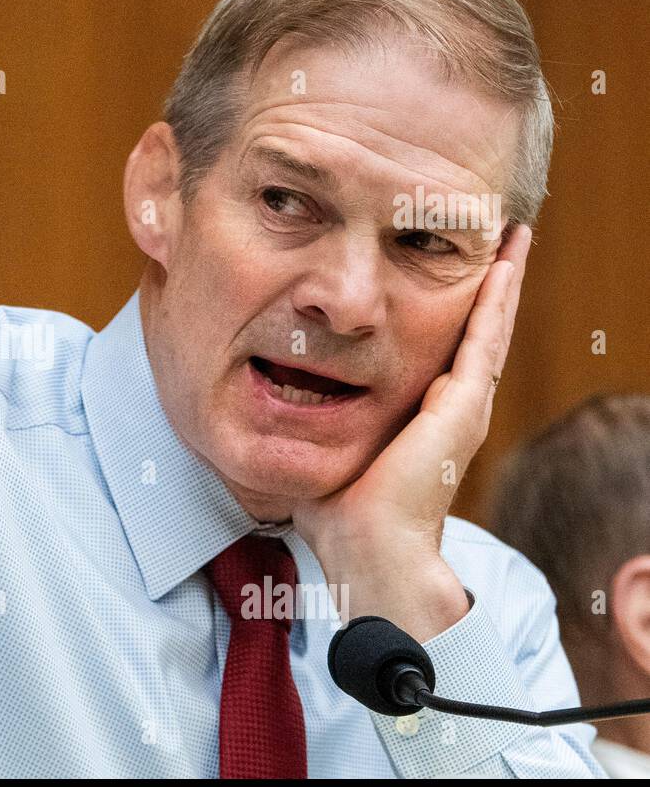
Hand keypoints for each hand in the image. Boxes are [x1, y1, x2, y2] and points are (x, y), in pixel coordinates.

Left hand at [292, 224, 532, 640]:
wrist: (366, 549)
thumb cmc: (337, 514)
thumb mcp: (325, 448)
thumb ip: (314, 422)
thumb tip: (274, 400)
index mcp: (423, 419)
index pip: (442, 350)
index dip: (450, 312)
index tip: (447, 271)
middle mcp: (452, 409)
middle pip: (476, 332)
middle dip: (485, 286)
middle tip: (497, 238)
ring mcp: (463, 407)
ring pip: (490, 328)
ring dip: (501, 281)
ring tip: (512, 237)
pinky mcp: (461, 407)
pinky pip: (484, 339)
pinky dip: (497, 299)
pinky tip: (503, 264)